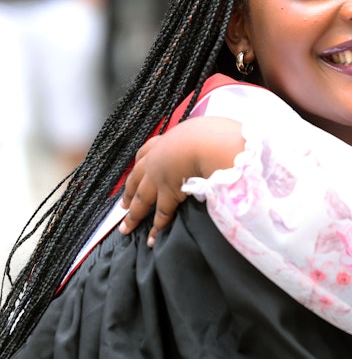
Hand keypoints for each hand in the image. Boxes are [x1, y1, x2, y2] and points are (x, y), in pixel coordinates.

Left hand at [118, 117, 244, 245]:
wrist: (206, 144)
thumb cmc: (209, 133)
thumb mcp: (201, 130)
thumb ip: (201, 137)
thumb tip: (212, 138)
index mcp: (165, 142)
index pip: (146, 153)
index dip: (140, 163)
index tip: (136, 169)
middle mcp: (157, 161)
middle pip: (135, 180)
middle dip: (128, 193)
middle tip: (122, 205)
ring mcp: (159, 179)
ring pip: (141, 201)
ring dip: (134, 216)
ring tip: (128, 228)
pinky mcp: (168, 195)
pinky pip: (160, 214)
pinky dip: (156, 228)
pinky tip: (152, 238)